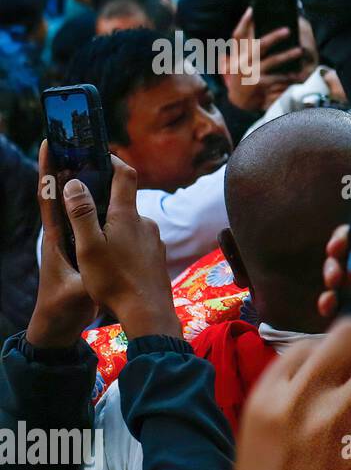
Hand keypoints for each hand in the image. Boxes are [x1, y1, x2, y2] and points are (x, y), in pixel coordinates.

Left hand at [27, 142, 97, 347]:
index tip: (50, 141)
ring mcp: (72, 238)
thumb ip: (87, 273)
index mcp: (56, 237)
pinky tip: (112, 193)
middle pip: (62, 190)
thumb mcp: (78, 290)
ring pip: (77, 201)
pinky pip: (90, 215)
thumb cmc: (64, 306)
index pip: (49, 195)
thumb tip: (96, 253)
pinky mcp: (83, 246)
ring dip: (84, 178)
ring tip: (97, 157)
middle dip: (68, 163)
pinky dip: (98, 199)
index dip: (48, 169)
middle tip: (79, 139)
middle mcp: (62, 232)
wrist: (57, 324)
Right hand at [62, 157, 178, 339]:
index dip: (112, 161)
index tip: (98, 156)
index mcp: (128, 216)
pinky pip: (138, 240)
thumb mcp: (89, 247)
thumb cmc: (115, 281)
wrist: (148, 312)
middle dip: (104, 199)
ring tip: (93, 238)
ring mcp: (154, 240)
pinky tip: (112, 258)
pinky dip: (124, 242)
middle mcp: (146, 223)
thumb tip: (75, 184)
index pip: (125, 174)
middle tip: (83, 204)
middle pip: (125, 200)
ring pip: (130, 223)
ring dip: (113, 224)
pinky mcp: (157, 256)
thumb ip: (82, 214)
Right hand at [221, 7, 304, 110]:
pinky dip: (289, 76)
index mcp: (236, 54)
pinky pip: (277, 78)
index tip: (252, 9)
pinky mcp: (258, 84)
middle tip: (288, 30)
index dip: (244, 22)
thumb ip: (243, 48)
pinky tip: (299, 74)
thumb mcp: (237, 61)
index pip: (237, 35)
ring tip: (300, 50)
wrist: (237, 100)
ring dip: (287, 55)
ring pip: (272, 61)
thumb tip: (256, 30)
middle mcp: (241, 62)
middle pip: (259, 45)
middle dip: (274, 37)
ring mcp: (250, 73)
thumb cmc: (241, 76)